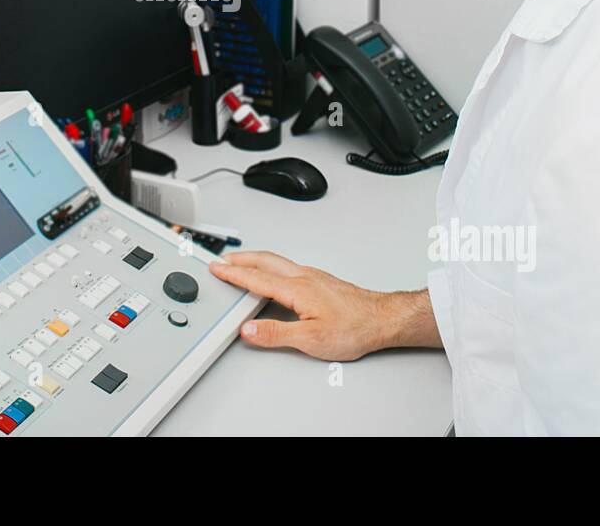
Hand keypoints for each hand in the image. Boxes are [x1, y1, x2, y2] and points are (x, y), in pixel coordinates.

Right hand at [209, 251, 439, 360]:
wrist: (383, 319)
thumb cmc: (355, 328)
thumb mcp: (311, 340)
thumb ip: (277, 334)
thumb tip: (249, 329)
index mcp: (296, 289)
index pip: (256, 279)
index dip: (233, 274)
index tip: (216, 269)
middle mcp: (303, 277)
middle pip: (264, 261)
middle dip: (240, 259)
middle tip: (222, 260)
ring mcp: (313, 276)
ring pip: (277, 262)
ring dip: (255, 260)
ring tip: (241, 263)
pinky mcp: (321, 280)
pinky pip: (288, 266)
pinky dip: (271, 266)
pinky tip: (273, 274)